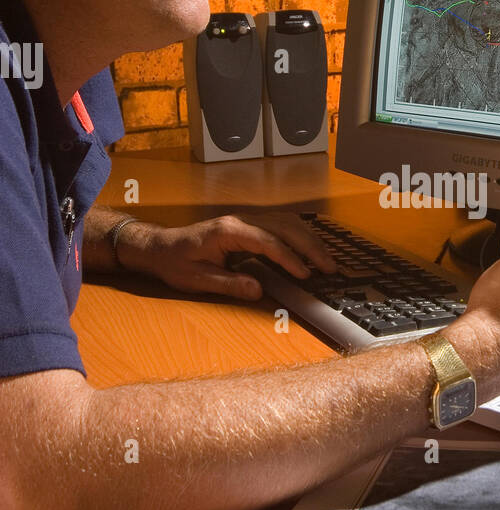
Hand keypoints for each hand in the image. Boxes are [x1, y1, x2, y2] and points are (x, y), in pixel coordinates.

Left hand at [117, 209, 337, 299]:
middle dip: (310, 246)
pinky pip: (280, 225)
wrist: (160, 246)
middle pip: (284, 227)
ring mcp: (245, 219)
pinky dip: (299, 236)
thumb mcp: (197, 279)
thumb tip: (258, 291)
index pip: (268, 241)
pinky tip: (310, 249)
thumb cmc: (175, 262)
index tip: (306, 274)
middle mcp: (240, 219)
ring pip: (286, 222)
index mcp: (227, 231)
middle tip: (329, 268)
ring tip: (326, 260)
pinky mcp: (248, 224)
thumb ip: (228, 284)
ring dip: (309, 239)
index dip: (289, 258)